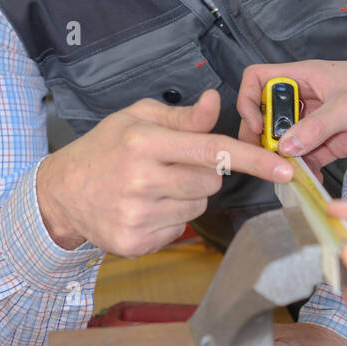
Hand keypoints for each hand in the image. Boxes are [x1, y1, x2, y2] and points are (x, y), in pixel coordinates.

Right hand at [36, 89, 292, 256]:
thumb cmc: (103, 148)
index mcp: (145, 142)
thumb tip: (216, 103)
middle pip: (211, 182)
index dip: (253, 160)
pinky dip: (169, 219)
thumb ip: (184, 117)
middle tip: (170, 166)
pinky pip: (179, 229)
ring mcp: (137, 215)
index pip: (213, 150)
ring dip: (186, 196)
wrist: (61, 191)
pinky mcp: (134, 243)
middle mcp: (141, 180)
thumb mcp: (138, 118)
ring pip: (198, 206)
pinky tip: (144, 208)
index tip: (284, 169)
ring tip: (153, 187)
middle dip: (201, 173)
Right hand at [237, 58, 346, 171]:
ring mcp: (320, 121)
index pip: (260, 80)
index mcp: (305, 76)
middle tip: (266, 159)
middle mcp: (308, 97)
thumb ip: (316, 127)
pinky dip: (304, 169)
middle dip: (263, 137)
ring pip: (288, 139)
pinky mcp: (335, 141)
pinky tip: (305, 182)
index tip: (256, 125)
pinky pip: (310, 156)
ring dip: (283, 157)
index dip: (250, 100)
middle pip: (269, 115)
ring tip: (283, 176)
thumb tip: (284, 147)